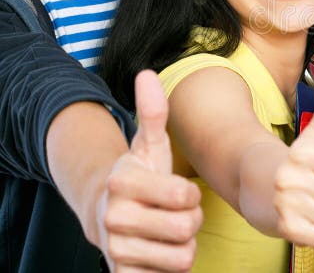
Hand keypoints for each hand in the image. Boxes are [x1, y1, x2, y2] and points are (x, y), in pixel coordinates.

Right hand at [98, 71, 202, 271]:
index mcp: (122, 182)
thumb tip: (147, 73)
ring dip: (185, 246)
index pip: (185, 196)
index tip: (180, 191)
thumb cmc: (140, 179)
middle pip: (187, 227)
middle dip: (191, 222)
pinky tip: (160, 253)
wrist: (107, 219)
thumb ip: (152, 112)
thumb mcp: (148, 146)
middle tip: (178, 215)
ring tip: (170, 233)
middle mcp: (113, 217)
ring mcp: (115, 249)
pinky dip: (171, 267)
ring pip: (183, 256)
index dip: (191, 196)